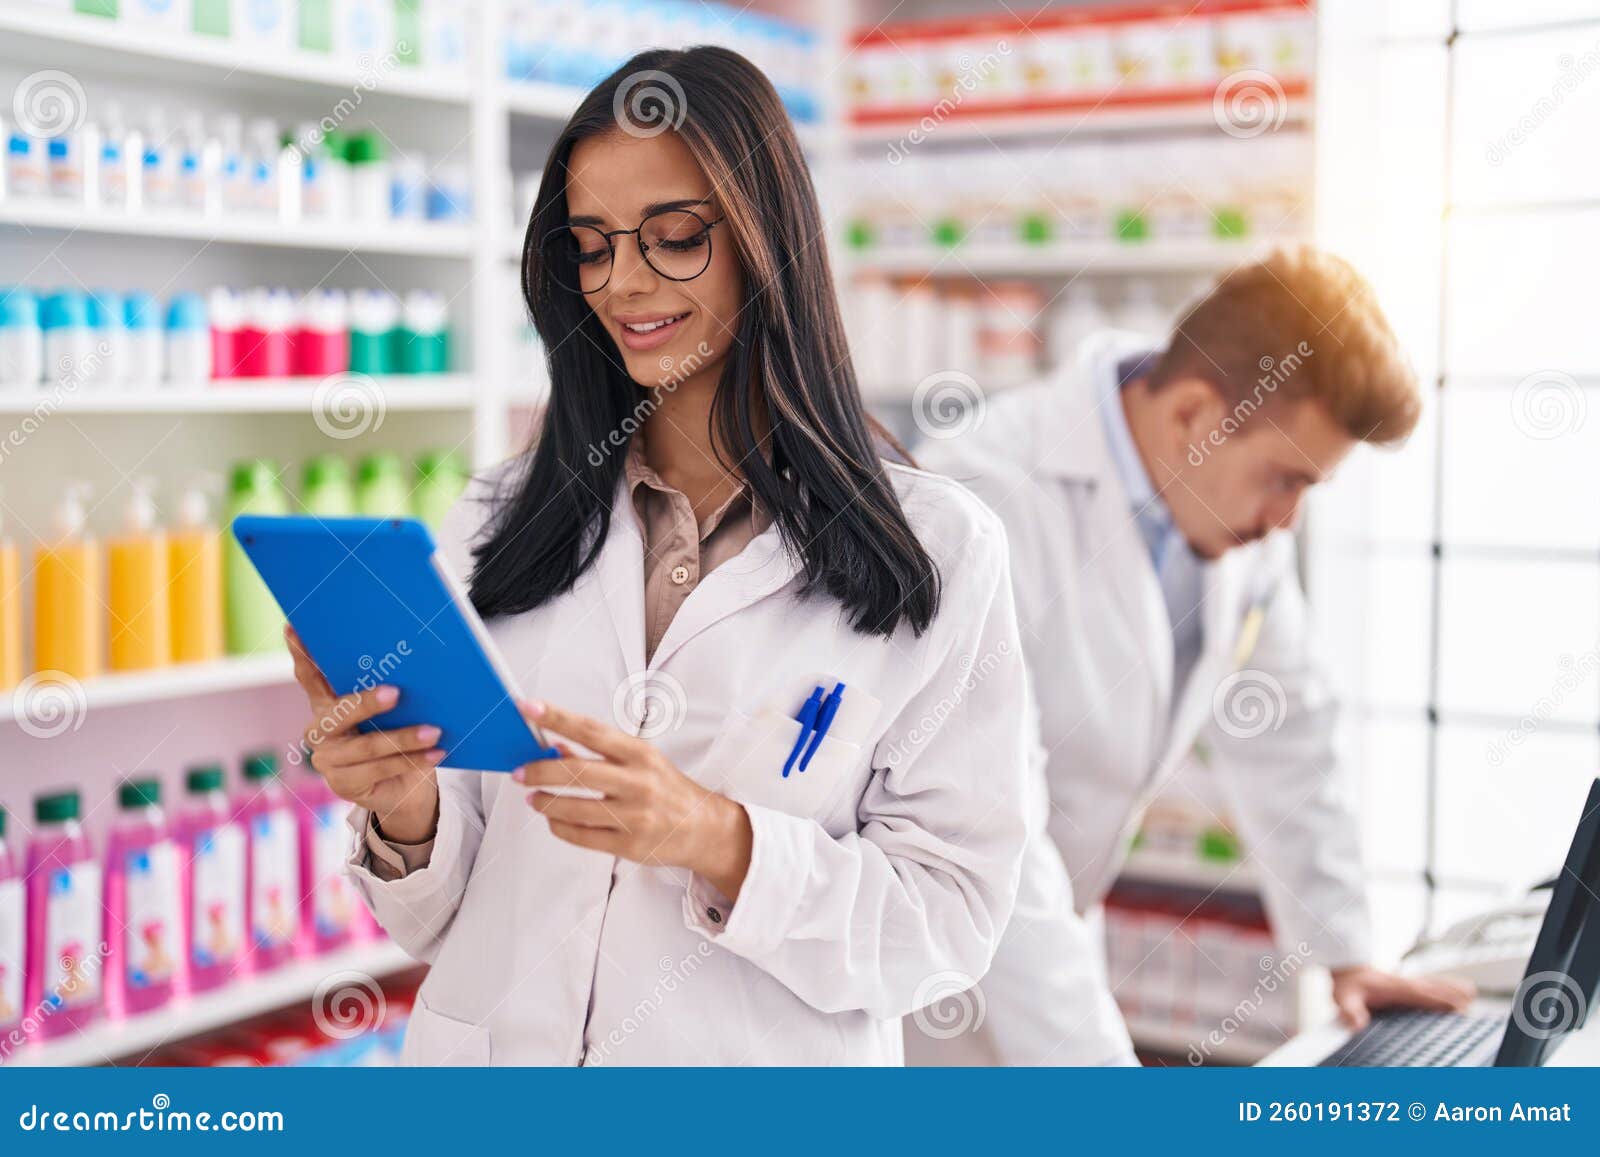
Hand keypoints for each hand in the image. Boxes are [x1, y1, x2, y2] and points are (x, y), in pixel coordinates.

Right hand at [288, 627, 442, 843]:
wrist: (403, 787)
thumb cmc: (397, 734)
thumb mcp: (392, 710)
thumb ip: (388, 690)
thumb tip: (415, 666)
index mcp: (327, 703)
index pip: (311, 677)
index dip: (302, 655)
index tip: (295, 628)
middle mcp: (320, 730)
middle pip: (339, 713)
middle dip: (367, 703)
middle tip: (396, 692)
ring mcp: (327, 760)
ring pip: (367, 746)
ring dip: (404, 738)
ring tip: (434, 731)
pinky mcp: (342, 785)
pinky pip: (380, 770)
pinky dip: (412, 760)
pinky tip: (436, 753)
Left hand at [512, 700, 753, 900]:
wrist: (704, 829)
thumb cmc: (667, 789)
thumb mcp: (640, 762)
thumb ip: (600, 754)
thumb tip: (554, 745)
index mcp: (640, 754)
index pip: (591, 730)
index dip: (556, 717)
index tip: (528, 707)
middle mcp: (639, 782)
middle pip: (577, 771)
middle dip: (539, 771)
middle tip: (518, 772)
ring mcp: (635, 816)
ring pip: (575, 808)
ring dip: (544, 802)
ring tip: (532, 797)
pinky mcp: (630, 845)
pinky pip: (582, 836)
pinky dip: (559, 826)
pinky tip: (552, 818)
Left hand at [1330, 964, 1475, 1029]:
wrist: (1345, 967)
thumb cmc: (1347, 984)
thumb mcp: (1343, 998)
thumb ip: (1349, 1011)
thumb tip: (1356, 1024)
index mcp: (1396, 989)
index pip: (1423, 994)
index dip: (1440, 1000)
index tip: (1458, 1006)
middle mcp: (1406, 985)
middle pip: (1436, 988)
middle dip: (1453, 994)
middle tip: (1471, 1001)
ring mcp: (1409, 984)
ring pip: (1436, 984)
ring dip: (1453, 988)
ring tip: (1471, 993)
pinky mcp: (1409, 986)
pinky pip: (1432, 985)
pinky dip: (1447, 987)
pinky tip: (1457, 991)